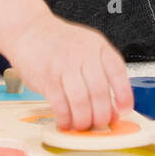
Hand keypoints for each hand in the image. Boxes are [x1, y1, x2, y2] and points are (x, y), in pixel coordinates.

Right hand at [8, 12, 133, 129]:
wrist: (29, 30)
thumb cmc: (60, 42)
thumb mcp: (87, 47)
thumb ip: (102, 74)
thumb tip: (113, 108)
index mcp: (97, 47)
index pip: (117, 72)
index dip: (124, 95)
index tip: (124, 111)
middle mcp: (82, 54)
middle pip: (99, 92)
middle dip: (101, 115)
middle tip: (100, 123)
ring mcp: (63, 66)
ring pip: (80, 102)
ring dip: (83, 120)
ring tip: (82, 125)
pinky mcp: (46, 78)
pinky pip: (60, 105)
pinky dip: (65, 118)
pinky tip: (66, 121)